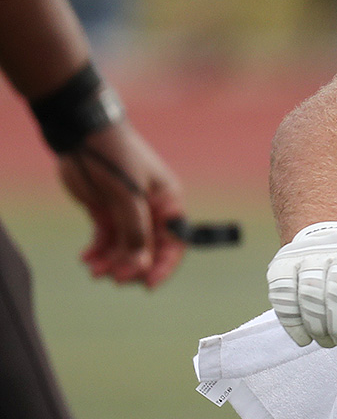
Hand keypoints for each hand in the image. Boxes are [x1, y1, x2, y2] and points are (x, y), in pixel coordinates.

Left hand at [57, 121, 186, 287]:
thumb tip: (141, 265)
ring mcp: (129, 211)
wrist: (80, 133)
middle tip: (113, 278)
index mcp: (168, 203)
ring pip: (125, 247)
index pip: (174, 243)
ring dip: (112, 262)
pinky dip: (98, 251)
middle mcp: (152, 210)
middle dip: (132, 266)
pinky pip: (107, 239)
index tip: (148, 285)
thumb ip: (135, 232)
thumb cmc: (113, 157)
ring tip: (94, 270)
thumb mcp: (127, 196)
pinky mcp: (106, 211)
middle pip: (149, 249)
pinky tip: (86, 259)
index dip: (163, 266)